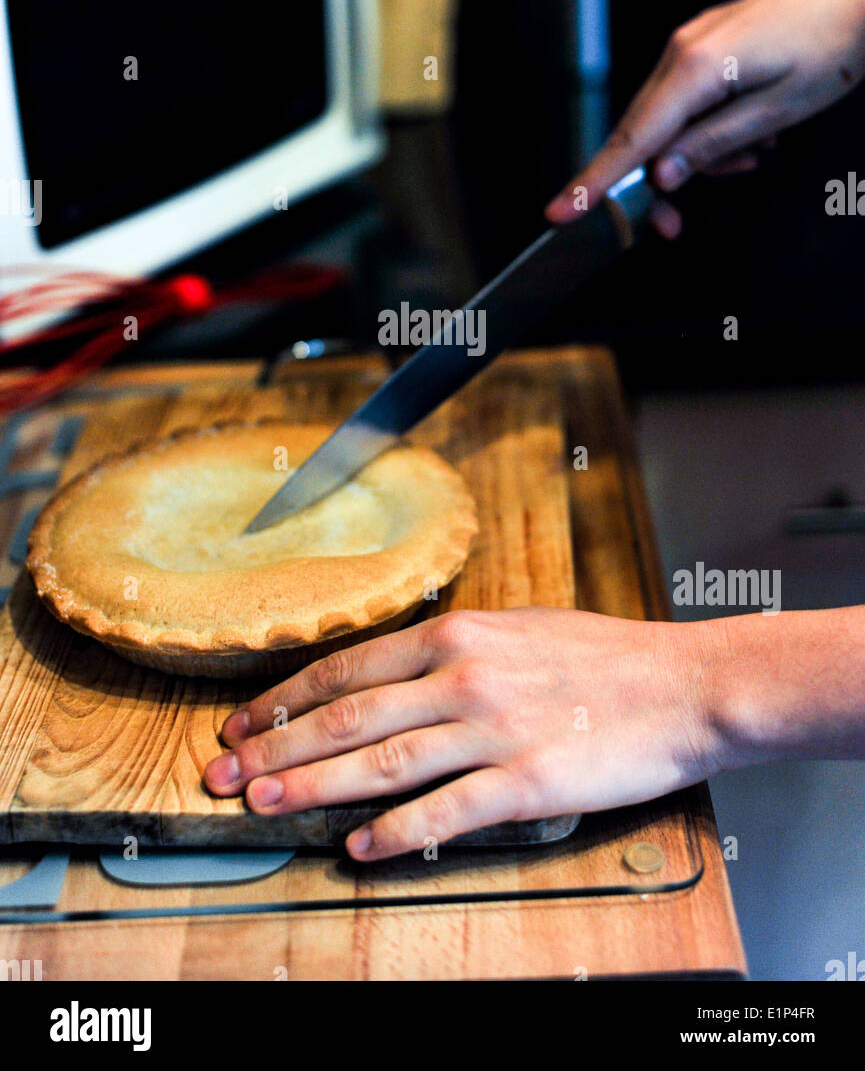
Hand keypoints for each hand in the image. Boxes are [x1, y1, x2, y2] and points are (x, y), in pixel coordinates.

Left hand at [203, 607, 729, 860]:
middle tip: (223, 775)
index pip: (348, 670)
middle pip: (347, 718)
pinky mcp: (528, 781)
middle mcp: (463, 676)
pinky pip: (445, 811)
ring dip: (312, 788)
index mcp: (457, 634)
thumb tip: (393, 676)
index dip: (286, 699)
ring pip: (381, 764)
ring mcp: (493, 730)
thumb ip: (453, 649)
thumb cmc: (604, 656)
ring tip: (262, 806)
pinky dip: (395, 832)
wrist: (685, 684)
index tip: (243, 721)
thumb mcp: (518, 628)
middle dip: (275, 747)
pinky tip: (358, 848)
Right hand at [546, 0, 864, 236]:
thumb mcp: (778, 111)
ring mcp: (692, 43)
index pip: (633, 137)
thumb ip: (713, 145)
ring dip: (697, 155)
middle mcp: (682, 49)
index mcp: (695, 66)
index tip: (562, 210)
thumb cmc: (833, 46)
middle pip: (642, 133)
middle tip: (670, 225)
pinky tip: (752, 134)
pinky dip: (708, 130)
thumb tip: (663, 175)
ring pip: (668, 121)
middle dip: (656, 183)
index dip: (596, 180)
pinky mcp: (707, 43)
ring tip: (754, 156)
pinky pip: (688, 101)